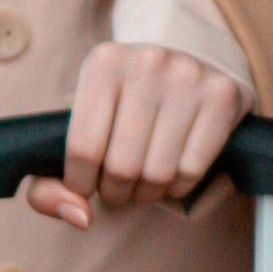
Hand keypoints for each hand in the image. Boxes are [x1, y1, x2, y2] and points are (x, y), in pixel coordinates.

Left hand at [29, 40, 247, 227]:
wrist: (188, 54)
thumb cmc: (124, 103)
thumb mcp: (81, 123)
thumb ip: (50, 182)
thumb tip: (79, 218)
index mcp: (103, 63)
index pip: (81, 148)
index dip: (80, 183)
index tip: (86, 185)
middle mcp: (147, 62)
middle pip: (121, 166)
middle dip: (116, 192)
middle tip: (118, 187)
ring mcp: (189, 76)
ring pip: (158, 173)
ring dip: (147, 193)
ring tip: (143, 182)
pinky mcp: (222, 96)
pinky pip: (192, 169)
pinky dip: (179, 186)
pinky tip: (172, 173)